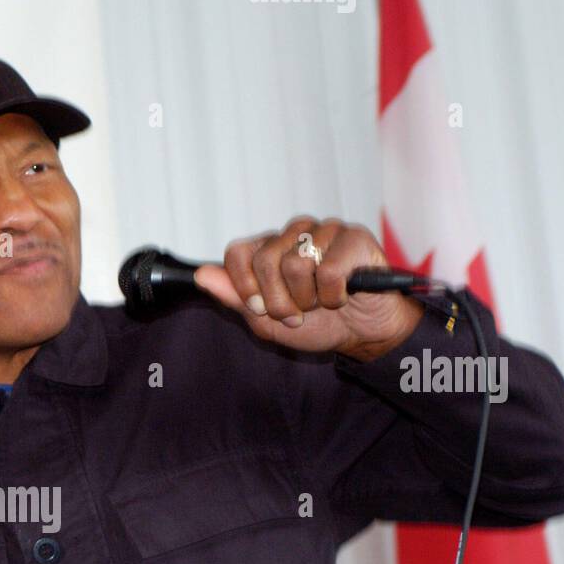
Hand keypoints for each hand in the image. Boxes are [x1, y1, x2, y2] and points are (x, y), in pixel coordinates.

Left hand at [193, 215, 423, 361]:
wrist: (362, 333)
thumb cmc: (317, 324)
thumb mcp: (267, 321)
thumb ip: (235, 298)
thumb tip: (201, 275)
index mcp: (270, 248)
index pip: (237, 252)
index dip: (244, 286)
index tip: (261, 308)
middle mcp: (294, 233)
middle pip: (265, 261)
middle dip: (280, 301)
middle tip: (298, 312)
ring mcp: (324, 230)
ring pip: (295, 264)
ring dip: (308, 298)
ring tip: (321, 303)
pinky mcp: (354, 237)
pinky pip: (329, 270)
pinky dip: (333, 295)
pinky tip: (343, 295)